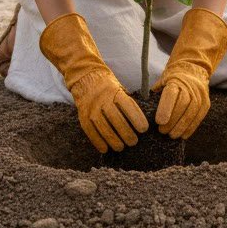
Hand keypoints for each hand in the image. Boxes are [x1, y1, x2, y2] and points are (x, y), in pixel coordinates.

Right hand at [39, 13, 147, 152]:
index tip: (144, 129)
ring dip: (113, 140)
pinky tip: (105, 149)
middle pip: (116, 119)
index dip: (137, 119)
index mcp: (115, 92)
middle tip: (133, 142)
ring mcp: (91, 108)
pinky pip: (90, 131)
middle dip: (126, 133)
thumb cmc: (108, 87)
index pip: (128, 106)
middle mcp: (102, 100)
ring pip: (103, 127)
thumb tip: (141, 121)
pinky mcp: (82, 116)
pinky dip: (98, 142)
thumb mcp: (120, 89)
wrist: (86, 78)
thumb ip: (128, 102)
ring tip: (121, 147)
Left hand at [152, 7, 226, 139]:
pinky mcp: (206, 102)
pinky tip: (183, 135)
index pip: (171, 94)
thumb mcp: (162, 81)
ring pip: (192, 112)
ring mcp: (200, 94)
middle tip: (162, 132)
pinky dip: (191, 127)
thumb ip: (155, 94)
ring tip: (172, 136)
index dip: (165, 108)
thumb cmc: (172, 79)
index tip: (159, 122)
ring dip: (182, 126)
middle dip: (173, 120)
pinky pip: (199, 117)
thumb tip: (142, 108)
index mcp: (176, 80)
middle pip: (183, 104)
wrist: (193, 70)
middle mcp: (190, 86)